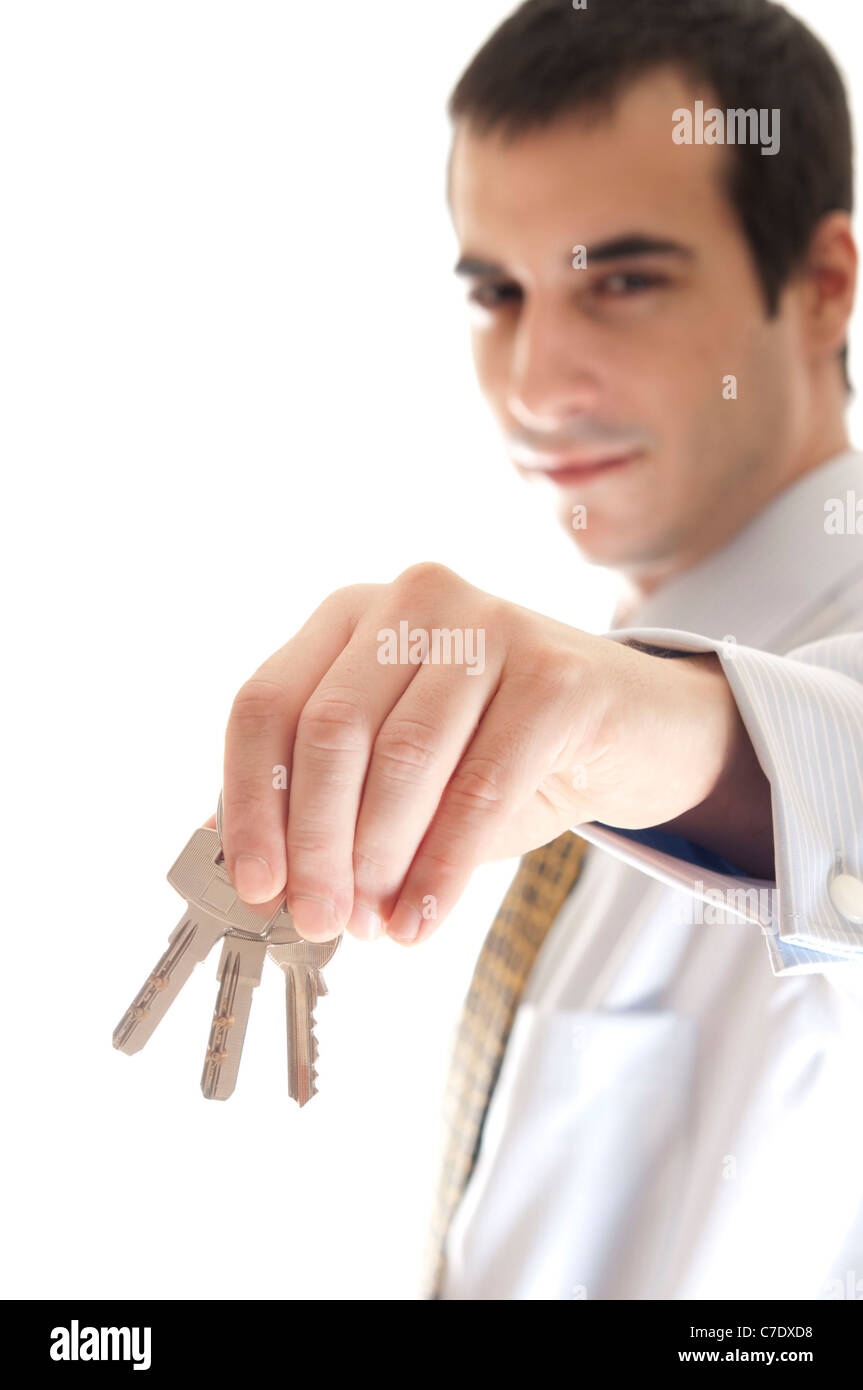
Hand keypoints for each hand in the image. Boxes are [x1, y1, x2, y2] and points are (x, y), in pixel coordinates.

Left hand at [219, 563, 765, 944]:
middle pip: (329, 731)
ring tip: (376, 925)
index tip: (256, 884)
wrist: (639, 733)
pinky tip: (423, 917)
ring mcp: (489, 625)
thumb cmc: (504, 755)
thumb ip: (334, 806)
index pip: (266, 703)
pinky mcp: (555, 674)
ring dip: (379, 862)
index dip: (250, 800)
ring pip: (402, 761)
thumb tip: (264, 878)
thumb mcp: (404, 775)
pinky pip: (480, 789)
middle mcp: (414, 601)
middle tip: (320, 919)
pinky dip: (443, 869)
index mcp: (353, 615)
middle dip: (316, 842)